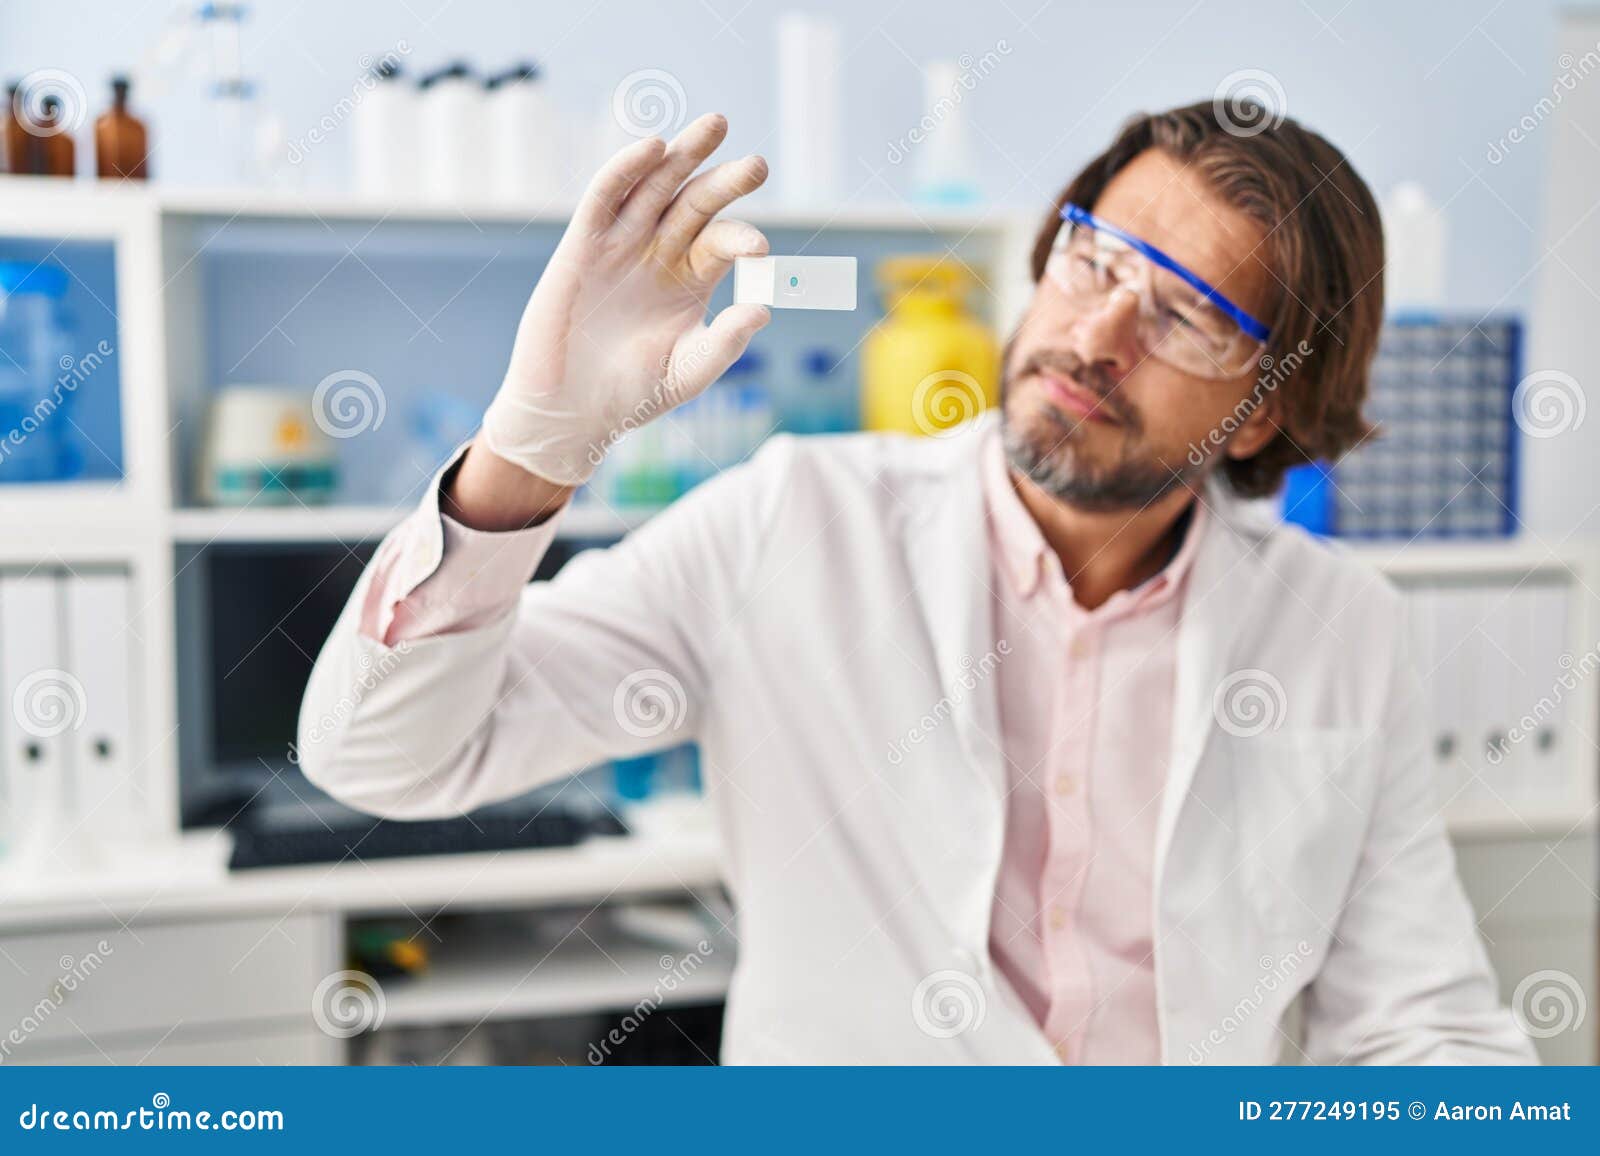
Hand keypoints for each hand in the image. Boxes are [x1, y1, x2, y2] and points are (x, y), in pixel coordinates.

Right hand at [480, 113, 770, 487]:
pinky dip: (627, 170)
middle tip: (758, 166)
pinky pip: (606, 197)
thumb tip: (765, 310)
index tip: (760, 250)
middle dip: (725, 181)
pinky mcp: (582, 244)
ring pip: (655, 187)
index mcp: (691, 279)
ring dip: (682, 156)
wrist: (571, 412)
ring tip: (716, 127)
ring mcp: (621, 244)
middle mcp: (659, 253)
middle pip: (696, 203)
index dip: (742, 239)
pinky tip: (653, 148)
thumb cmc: (633, 395)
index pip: (722, 242)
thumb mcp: (688, 371)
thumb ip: (725, 342)